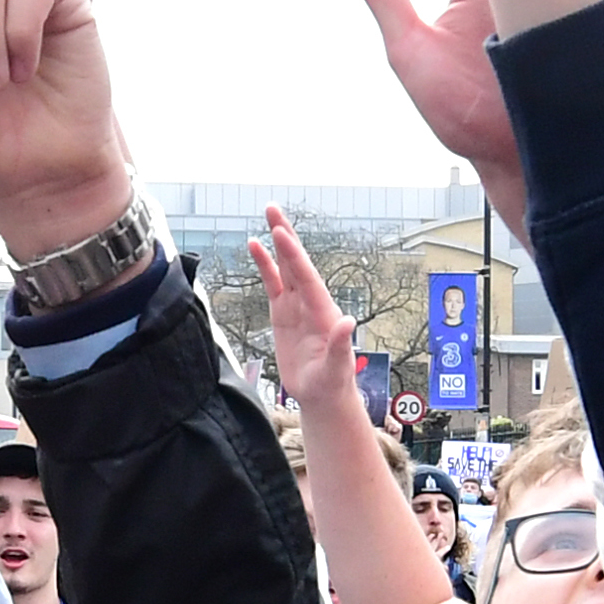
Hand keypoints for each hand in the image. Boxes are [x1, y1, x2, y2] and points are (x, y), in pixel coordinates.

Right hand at [257, 210, 363, 416]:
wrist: (322, 394)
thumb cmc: (331, 383)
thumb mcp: (336, 368)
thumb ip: (340, 345)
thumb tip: (347, 322)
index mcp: (323, 312)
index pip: (306, 278)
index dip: (293, 256)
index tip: (280, 234)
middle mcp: (311, 302)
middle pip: (296, 263)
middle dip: (285, 236)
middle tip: (273, 209)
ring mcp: (297, 305)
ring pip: (285, 267)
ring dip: (277, 244)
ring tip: (268, 217)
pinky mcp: (284, 313)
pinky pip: (273, 284)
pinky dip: (265, 265)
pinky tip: (256, 247)